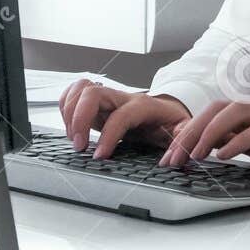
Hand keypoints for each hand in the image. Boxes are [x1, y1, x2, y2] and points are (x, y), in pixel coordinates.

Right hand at [59, 79, 190, 158]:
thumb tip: (171, 160)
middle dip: (80, 119)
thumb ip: (182, 142)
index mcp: (144, 106)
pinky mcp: (96, 104)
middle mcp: (122, 98)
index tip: (100, 156)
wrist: (167, 111)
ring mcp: (107, 99)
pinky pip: (73, 94)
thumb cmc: (172, 122)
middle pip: (92, 93)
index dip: (109, 136)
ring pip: (80, 88)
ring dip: (69, 112)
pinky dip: (65, 109)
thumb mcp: (183, 131)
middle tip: (79, 146)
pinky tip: (71, 128)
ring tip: (74, 138)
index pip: (120, 115)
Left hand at [159, 99, 249, 174]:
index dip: (187, 131)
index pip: (211, 114)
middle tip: (173, 159)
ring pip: (236, 112)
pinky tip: (225, 155)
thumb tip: (204, 148)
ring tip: (194, 155)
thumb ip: (236, 143)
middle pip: (217, 108)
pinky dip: (240, 140)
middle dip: (190, 131)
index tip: (169, 156)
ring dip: (210, 132)